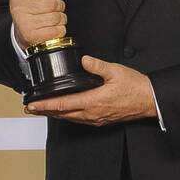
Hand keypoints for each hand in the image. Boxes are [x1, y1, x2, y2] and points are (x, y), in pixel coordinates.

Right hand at [10, 0, 69, 49]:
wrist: (23, 32)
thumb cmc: (31, 10)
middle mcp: (19, 8)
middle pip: (52, 3)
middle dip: (58, 6)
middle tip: (54, 9)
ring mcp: (24, 23)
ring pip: (56, 17)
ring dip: (60, 18)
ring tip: (54, 19)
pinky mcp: (31, 36)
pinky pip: (56, 30)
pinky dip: (60, 29)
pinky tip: (53, 28)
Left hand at [24, 56, 156, 124]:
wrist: (150, 101)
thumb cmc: (135, 87)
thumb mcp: (116, 71)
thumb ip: (97, 65)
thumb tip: (84, 60)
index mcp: (93, 102)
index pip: (63, 104)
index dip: (45, 105)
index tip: (32, 105)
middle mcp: (92, 114)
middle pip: (62, 114)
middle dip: (45, 111)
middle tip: (30, 109)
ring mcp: (96, 118)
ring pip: (70, 118)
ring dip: (55, 114)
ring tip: (43, 110)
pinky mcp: (100, 119)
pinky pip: (79, 119)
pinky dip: (67, 115)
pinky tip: (64, 112)